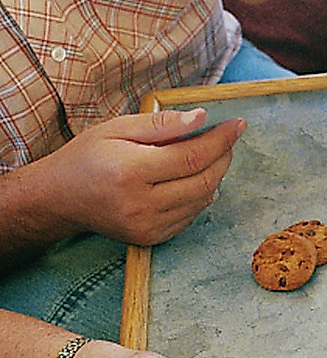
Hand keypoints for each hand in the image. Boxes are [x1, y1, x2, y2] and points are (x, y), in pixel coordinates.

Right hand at [33, 109, 243, 244]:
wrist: (58, 198)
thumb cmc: (87, 157)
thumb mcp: (117, 128)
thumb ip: (161, 124)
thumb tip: (201, 118)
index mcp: (130, 172)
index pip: (193, 157)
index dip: (221, 140)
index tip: (237, 125)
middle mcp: (140, 204)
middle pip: (204, 181)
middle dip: (223, 157)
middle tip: (226, 139)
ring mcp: (147, 226)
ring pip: (202, 200)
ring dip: (214, 176)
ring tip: (206, 156)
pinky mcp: (150, 238)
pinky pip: (190, 216)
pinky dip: (199, 195)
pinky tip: (189, 180)